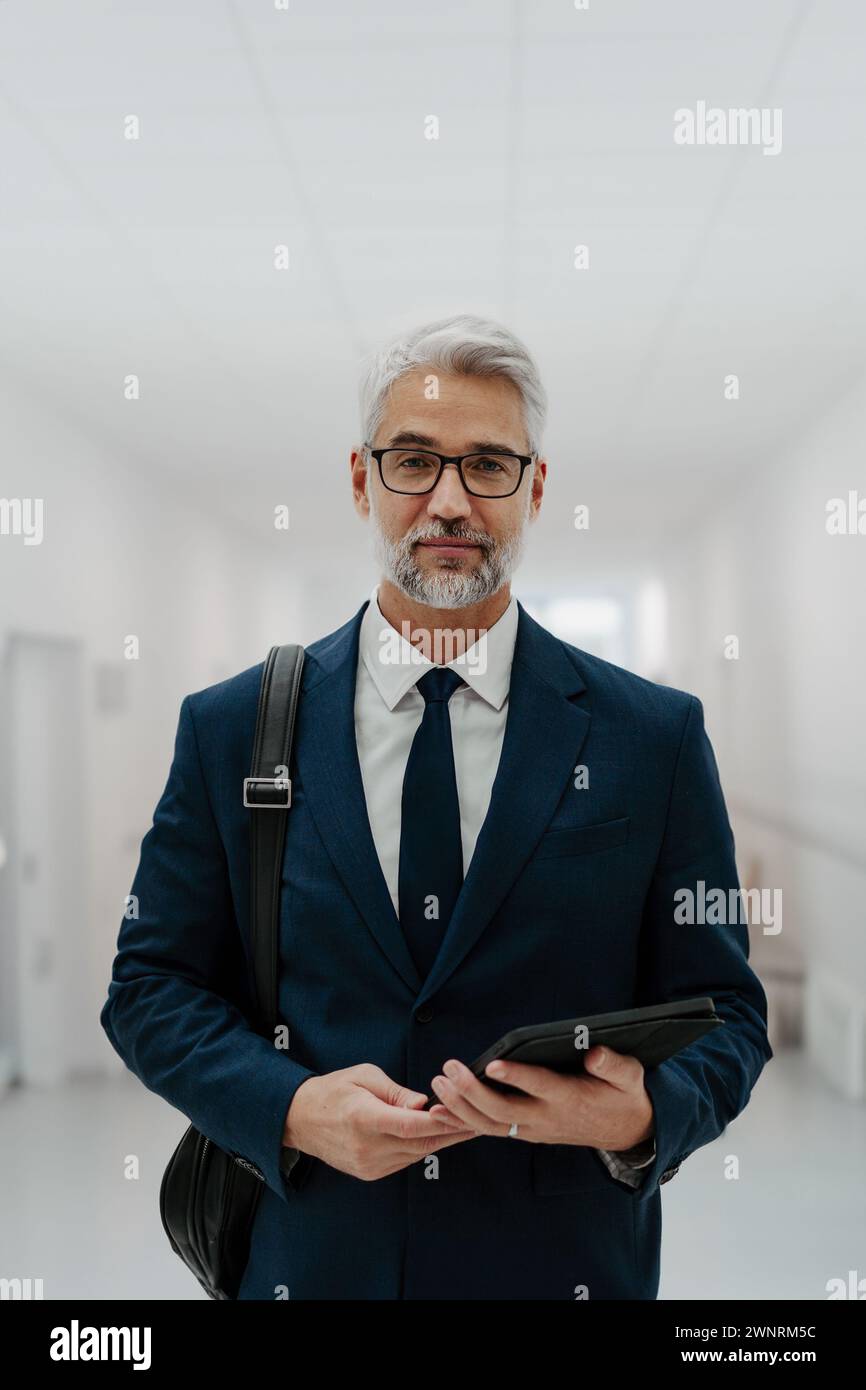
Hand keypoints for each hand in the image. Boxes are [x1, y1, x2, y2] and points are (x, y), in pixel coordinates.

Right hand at [283, 1064, 475, 1180]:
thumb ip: (395, 1091)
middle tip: (478, 1120)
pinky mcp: (370, 1173)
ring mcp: (368, 1164)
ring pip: (416, 1155)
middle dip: (451, 1132)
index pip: (411, 1125)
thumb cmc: (332, 1091)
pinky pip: (405, 1161)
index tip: (464, 1113)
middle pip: (420, 1143)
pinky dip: (423, 1148)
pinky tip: (439, 1137)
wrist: (300, 1119)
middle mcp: (367, 1147)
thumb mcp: (363, 1076)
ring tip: (467, 1127)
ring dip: (442, 1142)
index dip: (440, 1121)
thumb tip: (423, 1103)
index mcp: (363, 1118)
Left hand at [428, 1046, 654, 1149]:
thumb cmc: (623, 1096)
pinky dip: (463, 1122)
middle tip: (448, 1069)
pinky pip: (490, 1130)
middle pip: (503, 1110)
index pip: (539, 1086)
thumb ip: (613, 1065)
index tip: (492, 1064)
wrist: (626, 1132)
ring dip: (461, 1107)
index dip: (516, 1076)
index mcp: (570, 1098)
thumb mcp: (629, 1077)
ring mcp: (534, 1129)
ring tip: (438, 1085)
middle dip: (472, 1091)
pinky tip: (440, 1111)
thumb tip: (595, 1054)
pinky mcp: (526, 1132)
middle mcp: (547, 1117)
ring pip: (490, 1125)